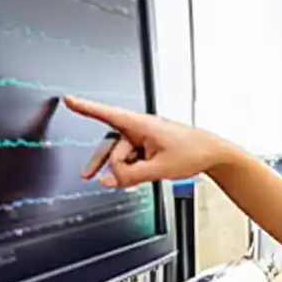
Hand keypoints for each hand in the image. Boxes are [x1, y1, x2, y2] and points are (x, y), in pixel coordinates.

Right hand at [64, 96, 226, 187]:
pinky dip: (133, 169)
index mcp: (141, 125)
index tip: (68, 99)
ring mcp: (143, 138)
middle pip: (112, 148)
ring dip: (126, 170)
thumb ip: (130, 177)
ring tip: (143, 177)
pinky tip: (146, 174)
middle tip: (95, 178)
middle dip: (114, 166)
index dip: (85, 107)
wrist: (213, 153)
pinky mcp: (147, 146)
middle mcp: (139, 128)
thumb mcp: (159, 169)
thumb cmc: (193, 152)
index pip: (107, 114)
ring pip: (120, 156)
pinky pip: (131, 159)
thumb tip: (107, 182)